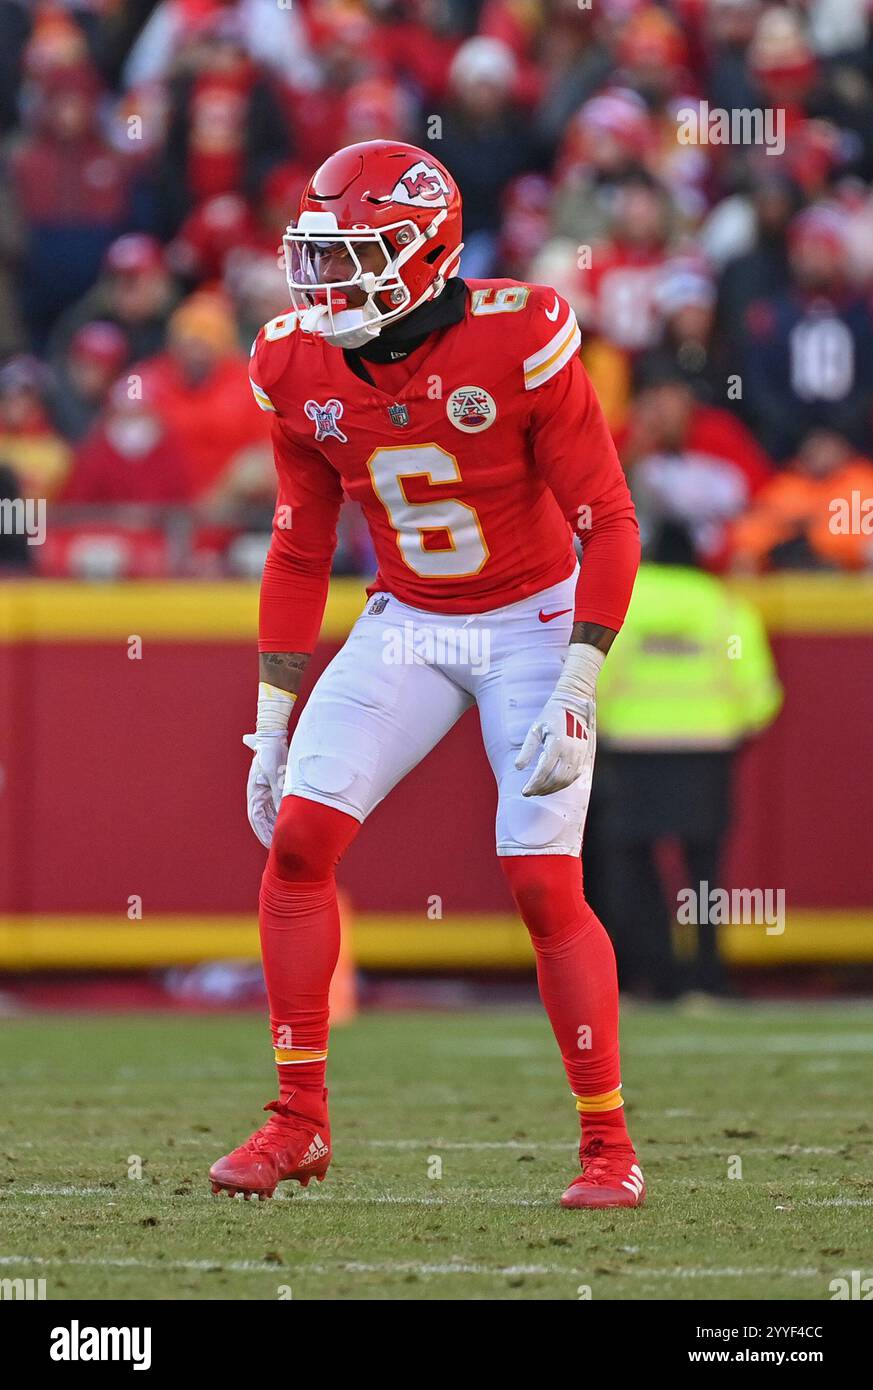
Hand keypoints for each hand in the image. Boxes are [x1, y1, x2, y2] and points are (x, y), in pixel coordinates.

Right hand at [243, 731, 287, 846]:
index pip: (256, 818)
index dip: (262, 833)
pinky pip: (277, 806)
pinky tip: (289, 824)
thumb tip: (282, 812)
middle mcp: (258, 794)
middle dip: (270, 834)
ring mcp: (266, 791)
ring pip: (270, 814)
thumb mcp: (275, 775)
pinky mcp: (274, 787)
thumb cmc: (270, 755)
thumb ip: (278, 794)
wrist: (272, 738)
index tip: (270, 845)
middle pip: (263, 819)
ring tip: (286, 840)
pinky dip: (281, 815)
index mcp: (254, 793)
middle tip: (280, 848)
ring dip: (276, 827)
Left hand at [515, 693, 595, 796]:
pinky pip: (573, 776)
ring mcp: (578, 755)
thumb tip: (518, 768)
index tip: (524, 791)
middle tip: (529, 792)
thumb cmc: (550, 716)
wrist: (573, 705)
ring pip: (565, 780)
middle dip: (541, 789)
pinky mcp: (583, 757)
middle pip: (555, 779)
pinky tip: (551, 785)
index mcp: (556, 744)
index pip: (544, 770)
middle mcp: (570, 751)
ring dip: (551, 789)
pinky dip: (562, 784)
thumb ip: (527, 750)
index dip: (534, 783)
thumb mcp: (535, 730)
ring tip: (538, 791)